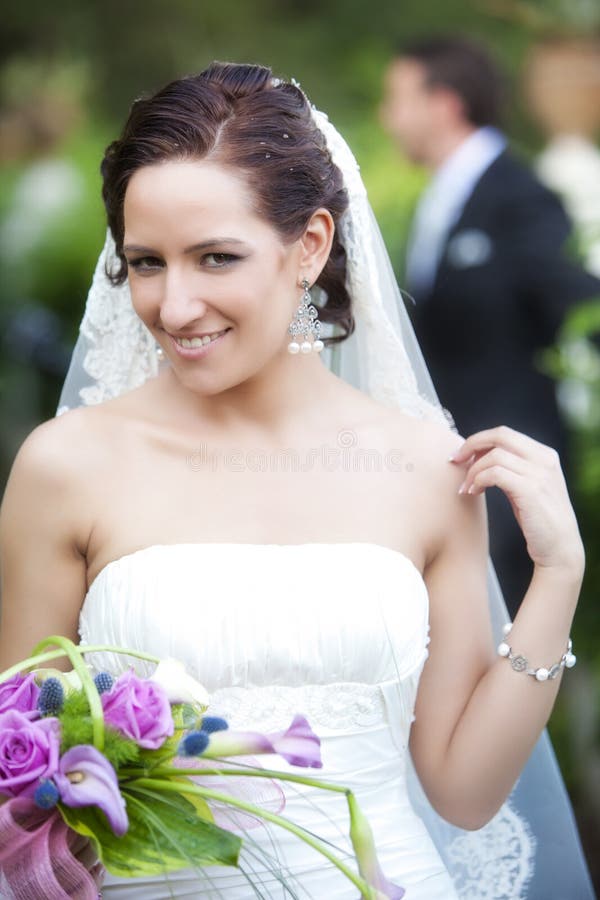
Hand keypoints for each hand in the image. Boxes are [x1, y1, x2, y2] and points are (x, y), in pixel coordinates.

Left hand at [450, 425, 584, 575]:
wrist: (560, 548)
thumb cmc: (538, 519)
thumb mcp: (526, 486)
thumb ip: (511, 468)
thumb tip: (476, 456)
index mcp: (544, 455)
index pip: (504, 434)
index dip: (478, 440)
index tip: (461, 455)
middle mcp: (544, 459)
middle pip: (499, 436)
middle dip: (471, 445)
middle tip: (454, 461)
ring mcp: (540, 474)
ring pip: (494, 456)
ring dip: (473, 471)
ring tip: (466, 488)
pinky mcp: (531, 490)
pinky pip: (495, 474)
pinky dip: (478, 480)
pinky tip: (473, 492)